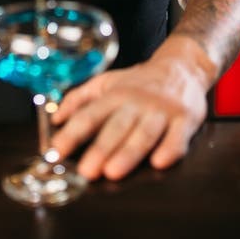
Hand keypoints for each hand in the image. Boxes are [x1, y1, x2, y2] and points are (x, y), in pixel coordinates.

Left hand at [50, 35, 216, 179]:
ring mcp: (162, 111)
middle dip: (101, 148)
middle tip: (86, 170)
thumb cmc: (138, 82)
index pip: (89, 115)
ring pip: (144, 133)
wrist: (181, 67)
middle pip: (116, 126)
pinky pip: (178, 137)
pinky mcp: (185, 120)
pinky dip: (170, 149)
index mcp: (114, 95)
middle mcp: (137, 102)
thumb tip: (55, 119)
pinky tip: (159, 162)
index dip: (72, 133)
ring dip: (129, 153)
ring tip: (113, 171)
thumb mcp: (106, 83)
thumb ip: (79, 99)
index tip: (56, 152)